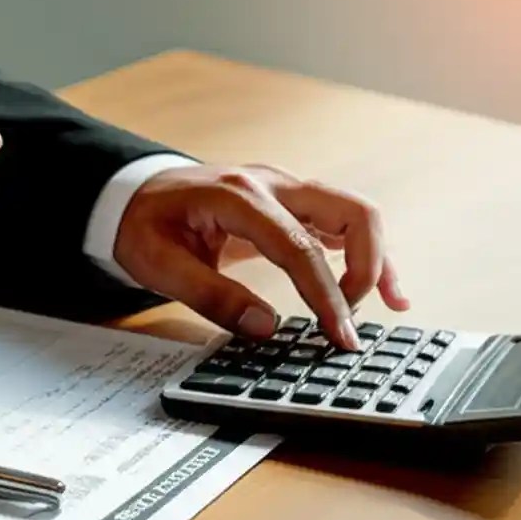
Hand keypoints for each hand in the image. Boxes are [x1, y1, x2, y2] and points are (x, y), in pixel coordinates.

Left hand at [113, 164, 408, 350]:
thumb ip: (212, 296)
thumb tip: (265, 327)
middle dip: (367, 267)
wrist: (130, 194)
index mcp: (238, 196)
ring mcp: (284, 188)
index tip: (340, 335)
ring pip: (354, 213)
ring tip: (390, 306)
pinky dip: (364, 252)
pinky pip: (340, 222)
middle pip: (351, 211)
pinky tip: (381, 288)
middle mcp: (271, 183)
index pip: (299, 247)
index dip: (325, 295)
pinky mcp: (289, 201)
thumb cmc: (142, 226)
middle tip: (351, 320)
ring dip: (377, 257)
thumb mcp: (160, 266)